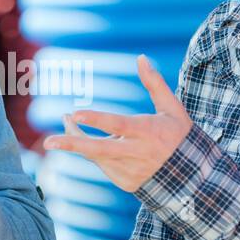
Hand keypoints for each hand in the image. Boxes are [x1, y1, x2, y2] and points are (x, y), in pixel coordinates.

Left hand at [41, 54, 193, 192]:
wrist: (192, 177)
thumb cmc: (180, 136)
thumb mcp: (173, 109)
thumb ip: (155, 84)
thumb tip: (141, 58)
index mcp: (147, 132)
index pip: (117, 125)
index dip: (96, 120)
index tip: (75, 113)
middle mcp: (135, 153)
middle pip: (98, 149)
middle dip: (72, 144)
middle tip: (48, 141)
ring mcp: (128, 170)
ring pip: (94, 156)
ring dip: (76, 140)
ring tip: (66, 122)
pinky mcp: (124, 182)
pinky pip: (101, 164)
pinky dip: (92, 152)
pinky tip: (86, 139)